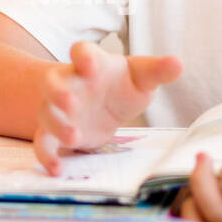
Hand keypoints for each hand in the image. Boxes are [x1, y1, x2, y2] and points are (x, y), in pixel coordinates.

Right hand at [34, 41, 181, 173]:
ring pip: (45, 113)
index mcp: (91, 64)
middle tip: (70, 103)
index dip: (83, 57)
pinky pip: (42, 143)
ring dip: (56, 125)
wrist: (105, 105)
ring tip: (74, 138)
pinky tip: (58, 170)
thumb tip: (178, 63)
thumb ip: (158, 71)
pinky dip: (46, 157)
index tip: (91, 65)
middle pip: (51, 81)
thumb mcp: (142, 78)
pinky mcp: (55, 133)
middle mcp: (69, 84)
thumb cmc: (123, 85)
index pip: (81, 51)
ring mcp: (58, 109)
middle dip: (57, 92)